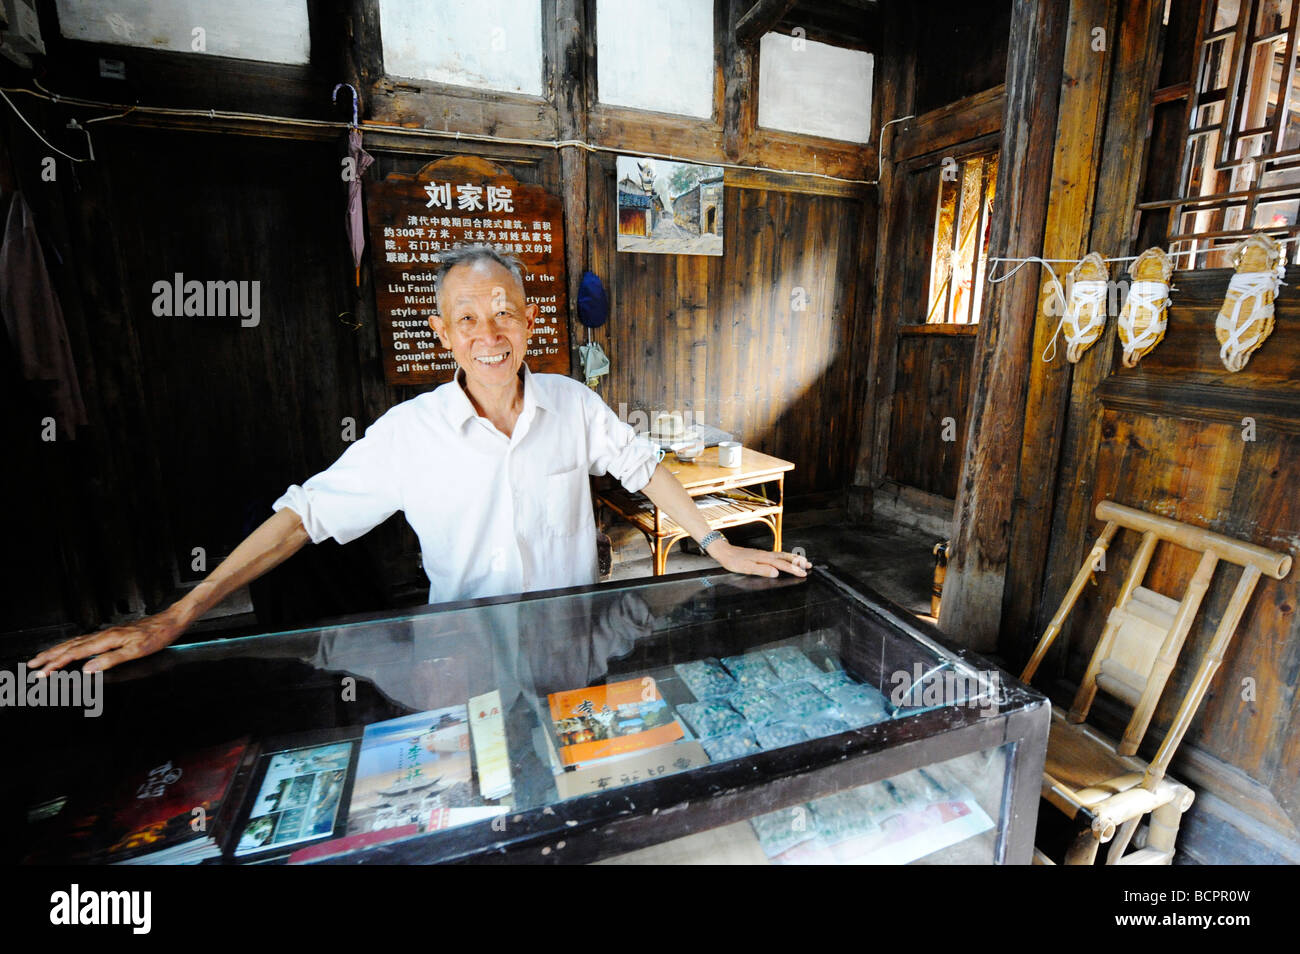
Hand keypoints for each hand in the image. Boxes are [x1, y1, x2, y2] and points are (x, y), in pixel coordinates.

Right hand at [27, 605, 188, 674]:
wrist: (170, 621)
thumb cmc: (156, 636)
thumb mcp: (136, 651)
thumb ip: (110, 660)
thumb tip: (87, 669)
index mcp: (106, 640)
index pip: (75, 654)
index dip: (56, 664)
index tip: (42, 673)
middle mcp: (103, 635)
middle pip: (69, 646)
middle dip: (49, 656)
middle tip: (32, 666)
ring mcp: (106, 634)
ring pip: (75, 643)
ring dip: (57, 650)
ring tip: (43, 658)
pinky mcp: (111, 634)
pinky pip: (84, 641)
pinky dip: (71, 646)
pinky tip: (69, 649)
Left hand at [708, 542, 809, 578]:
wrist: (724, 552)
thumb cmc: (734, 562)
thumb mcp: (746, 568)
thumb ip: (762, 570)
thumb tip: (776, 573)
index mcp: (764, 559)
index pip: (782, 565)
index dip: (794, 569)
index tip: (804, 573)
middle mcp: (766, 554)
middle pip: (786, 557)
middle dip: (798, 561)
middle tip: (809, 565)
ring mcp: (764, 553)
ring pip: (782, 555)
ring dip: (793, 558)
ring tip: (802, 560)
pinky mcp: (760, 554)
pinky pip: (777, 555)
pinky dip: (785, 557)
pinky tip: (785, 559)